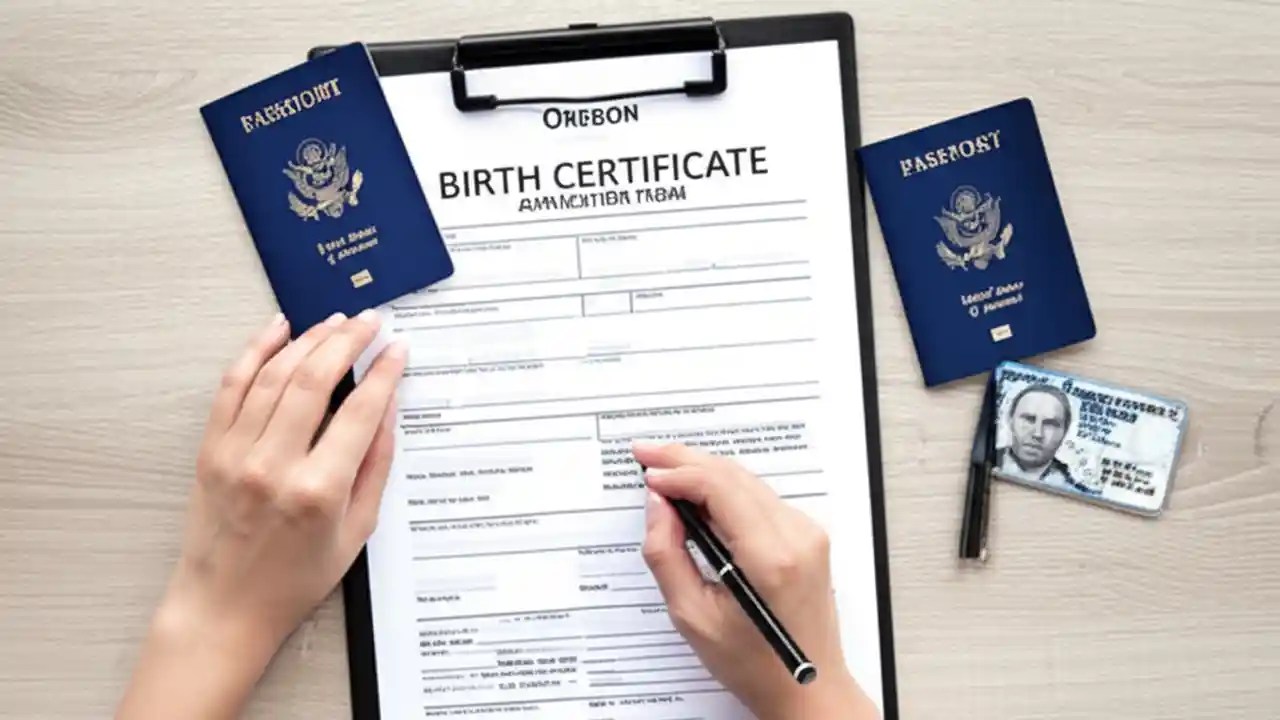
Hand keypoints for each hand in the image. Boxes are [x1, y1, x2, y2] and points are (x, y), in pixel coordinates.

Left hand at [117, 311, 405, 719]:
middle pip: (314, 379)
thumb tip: (386, 408)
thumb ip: (375, 466)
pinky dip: (254, 351)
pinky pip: (232, 386)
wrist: (225, 606)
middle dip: (346, 341)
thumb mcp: (357, 531)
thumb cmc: (295, 578)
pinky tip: (278, 329)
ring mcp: (236, 454)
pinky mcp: (210, 450)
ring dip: (307, 340)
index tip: (396, 350)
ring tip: (333, 322)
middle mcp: (274, 465)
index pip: (359, 411)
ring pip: (274, 374)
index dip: (383, 372)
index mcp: (319, 490)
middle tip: (369, 322)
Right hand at [634, 442, 879, 719]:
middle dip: (686, 461)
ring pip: (748, 481)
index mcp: (770, 558)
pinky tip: (699, 494)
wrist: (808, 690)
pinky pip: (761, 498)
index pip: (720, 488)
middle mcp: (797, 537)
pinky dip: (726, 490)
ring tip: (666, 469)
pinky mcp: (808, 537)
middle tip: (647, 453)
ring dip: (705, 471)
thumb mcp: (693, 616)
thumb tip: (657, 505)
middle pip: (734, 476)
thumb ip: (667, 554)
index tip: (647, 473)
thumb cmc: (755, 665)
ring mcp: (808, 535)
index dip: (678, 473)